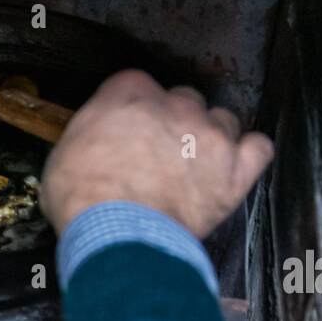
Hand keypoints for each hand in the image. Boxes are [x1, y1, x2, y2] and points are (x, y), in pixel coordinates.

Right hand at [40, 69, 273, 238]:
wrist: (117, 234)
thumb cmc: (81, 201)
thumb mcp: (63, 158)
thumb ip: (88, 139)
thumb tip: (89, 150)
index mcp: (128, 92)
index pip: (138, 86)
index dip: (135, 113)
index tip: (131, 134)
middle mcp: (175, 104)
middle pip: (185, 101)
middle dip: (177, 124)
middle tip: (162, 156)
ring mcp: (209, 134)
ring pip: (223, 121)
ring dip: (212, 140)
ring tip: (197, 168)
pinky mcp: (235, 168)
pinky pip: (259, 149)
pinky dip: (249, 157)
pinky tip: (236, 168)